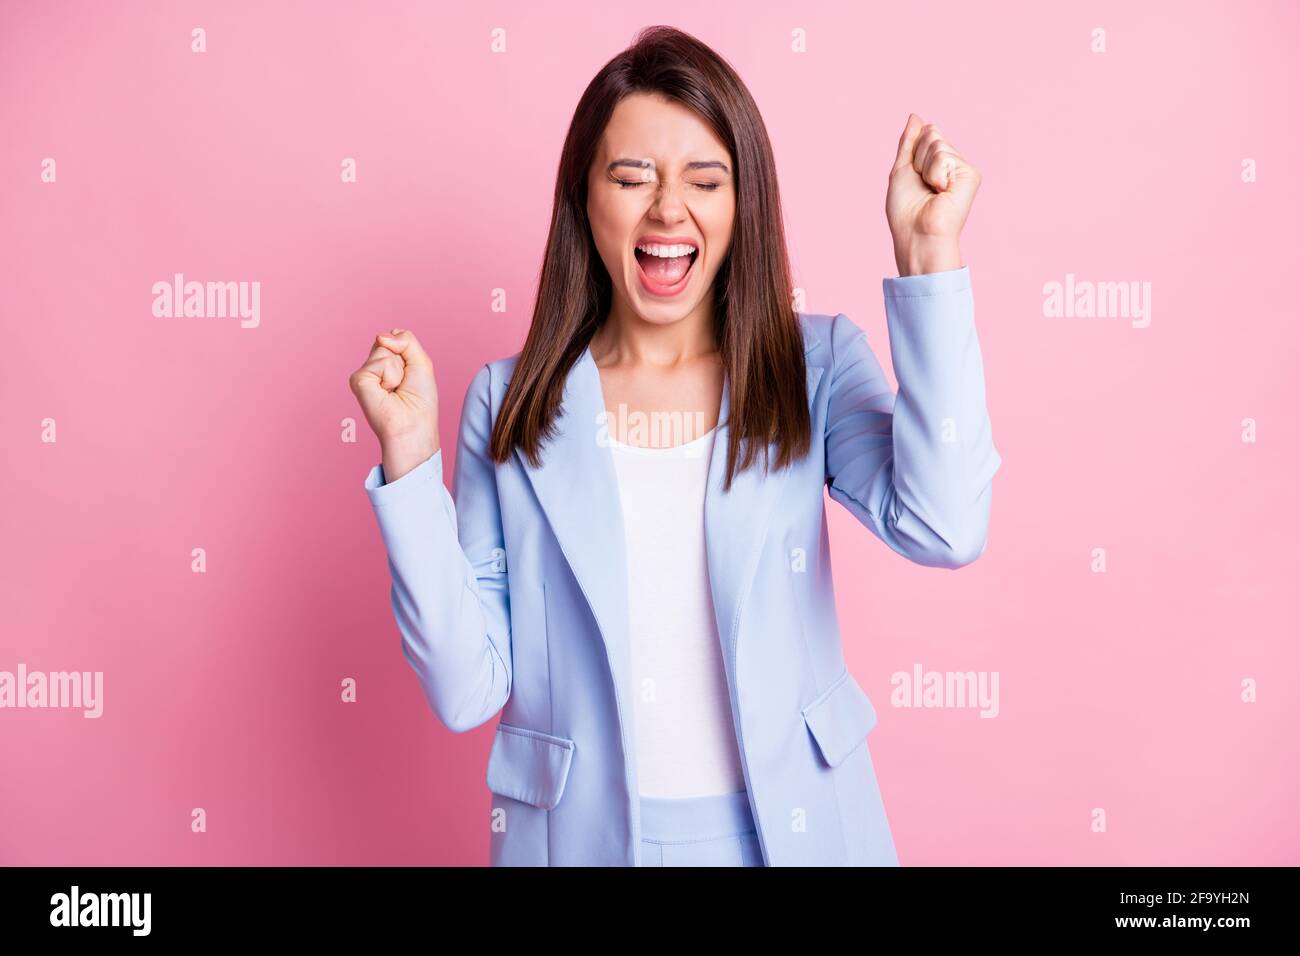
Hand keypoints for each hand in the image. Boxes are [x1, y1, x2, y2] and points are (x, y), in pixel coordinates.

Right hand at [348, 329, 439, 479]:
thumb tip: (381, 336)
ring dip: (398, 370)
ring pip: (384, 349)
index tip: (412, 375)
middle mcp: (373, 368)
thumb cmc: (420, 401)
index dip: (408, 352)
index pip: (394, 338)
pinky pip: (381, 362)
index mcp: (386, 365)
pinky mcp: (358, 380)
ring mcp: (365, 374)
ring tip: (396, 389)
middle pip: (387, 340)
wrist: (414, 425)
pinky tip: (387, 392)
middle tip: (404, 383)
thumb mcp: (421, 362)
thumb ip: (406, 340)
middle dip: (404, 360)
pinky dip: (391, 376)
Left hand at [885, 113, 980, 275]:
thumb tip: (915, 116)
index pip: (927, 133)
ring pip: (937, 143)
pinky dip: (934, 174)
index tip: (914, 179)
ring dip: (925, 168)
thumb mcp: (902, 170)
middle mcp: (954, 163)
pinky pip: (944, 156)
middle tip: (923, 186)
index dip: (913, 154)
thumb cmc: (906, 211)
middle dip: (918, 159)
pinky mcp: (971, 174)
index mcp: (938, 163)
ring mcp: (963, 168)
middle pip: (932, 134)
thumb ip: (909, 142)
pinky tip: (941, 192)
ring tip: (932, 191)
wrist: (916, 235)